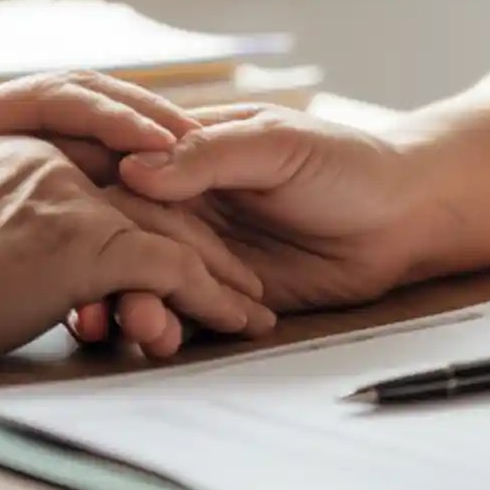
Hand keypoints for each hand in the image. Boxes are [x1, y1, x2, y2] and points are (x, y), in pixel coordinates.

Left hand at [0, 71, 195, 219]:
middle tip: (204, 151)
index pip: (51, 100)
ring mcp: (2, 156)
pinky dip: (121, 195)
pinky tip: (154, 223)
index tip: (160, 145)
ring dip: (144, 157)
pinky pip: (79, 182)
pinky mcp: (8, 187)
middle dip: (148, 124)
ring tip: (196, 183)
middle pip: (88, 108)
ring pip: (91, 144)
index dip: (110, 118)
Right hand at [0, 135, 272, 366]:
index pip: (111, 174)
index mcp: (18, 149)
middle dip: (206, 242)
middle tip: (245, 279)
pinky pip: (173, 269)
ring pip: (174, 232)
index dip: (157, 210)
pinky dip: (213, 297)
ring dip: (222, 275)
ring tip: (254, 309)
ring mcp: (73, 197)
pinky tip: (239, 320)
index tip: (192, 240)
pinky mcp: (88, 239)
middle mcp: (54, 161)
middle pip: (153, 199)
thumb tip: (13, 247)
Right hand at [71, 105, 446, 353]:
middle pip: (130, 242)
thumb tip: (134, 169)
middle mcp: (184, 204)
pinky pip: (188, 312)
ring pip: (152, 282)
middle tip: (111, 310)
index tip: (85, 247)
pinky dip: (173, 328)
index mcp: (183, 155)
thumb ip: (210, 155)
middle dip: (118, 277)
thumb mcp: (278, 145)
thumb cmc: (346, 163)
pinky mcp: (226, 294)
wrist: (405, 216)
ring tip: (145, 332)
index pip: (126, 183)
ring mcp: (203, 251)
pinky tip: (164, 344)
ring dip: (139, 308)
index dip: (103, 217)